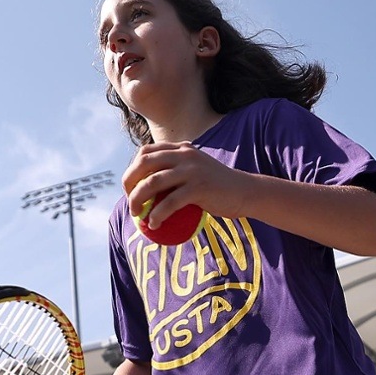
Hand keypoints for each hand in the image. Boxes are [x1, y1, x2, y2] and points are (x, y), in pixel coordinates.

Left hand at [123, 141, 250, 227]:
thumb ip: (178, 170)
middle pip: (144, 164)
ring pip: (152, 182)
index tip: (132, 187)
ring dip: (138, 200)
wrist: (245, 192)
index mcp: (182, 149)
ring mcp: (191, 170)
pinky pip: (170, 203)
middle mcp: (184, 155)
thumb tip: (150, 187)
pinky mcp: (199, 187)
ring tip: (136, 215)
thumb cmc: (219, 187)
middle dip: (129, 183)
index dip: (133, 168)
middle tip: (130, 202)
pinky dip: (158, 215)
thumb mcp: (197, 170)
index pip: (146, 152)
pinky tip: (154, 225)